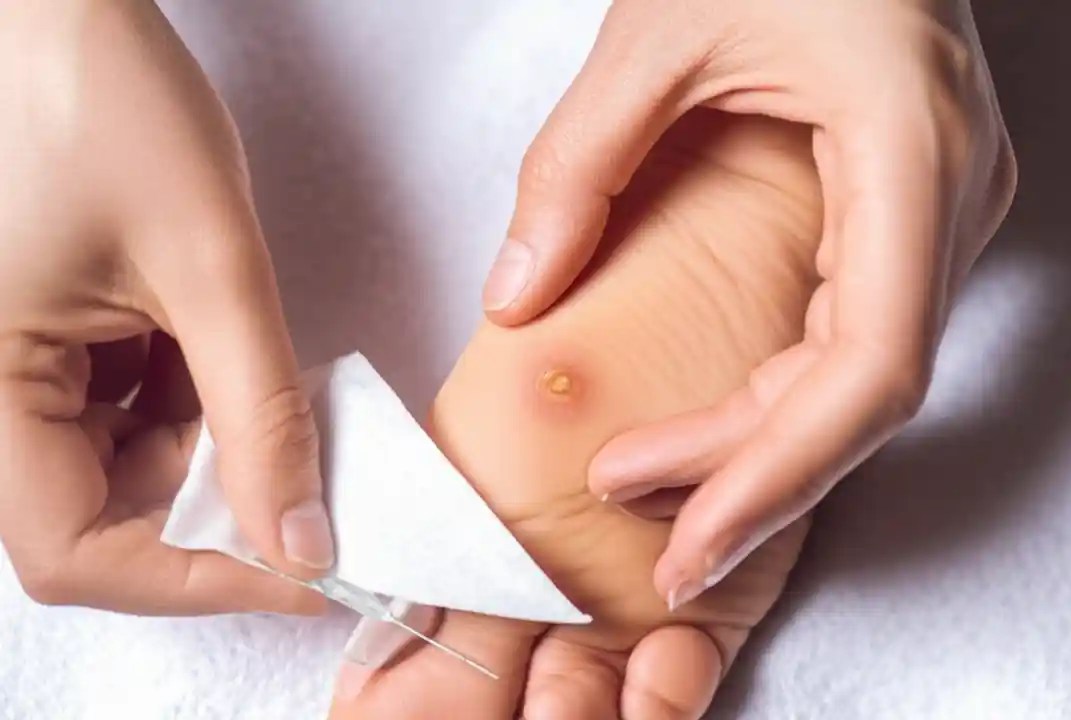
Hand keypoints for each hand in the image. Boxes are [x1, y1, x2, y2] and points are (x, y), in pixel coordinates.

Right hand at [0, 0, 330, 614]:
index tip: (304, 570)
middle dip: (217, 511)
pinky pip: (128, 404)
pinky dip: (201, 403)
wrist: (58, 1)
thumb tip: (304, 542)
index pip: (74, 552)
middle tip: (317, 489)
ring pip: (123, 463)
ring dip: (217, 455)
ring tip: (290, 413)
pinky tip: (247, 366)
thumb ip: (261, 415)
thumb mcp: (207, 266)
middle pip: (102, 515)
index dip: (193, 576)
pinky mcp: (54, 328)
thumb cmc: (103, 98)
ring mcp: (19, 359)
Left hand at [483, 0, 1016, 606]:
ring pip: (866, 374)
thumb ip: (578, 167)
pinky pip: (857, 331)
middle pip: (867, 390)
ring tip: (656, 483)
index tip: (691, 540)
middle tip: (654, 536)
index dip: (780, 473)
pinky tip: (714, 420)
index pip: (872, 367)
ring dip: (765, 442)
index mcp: (910, 151)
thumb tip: (516, 298)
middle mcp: (952, 197)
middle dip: (756, 476)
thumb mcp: (658, 30)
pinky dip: (784, 390)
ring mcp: (944, 207)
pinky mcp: (911, 209)